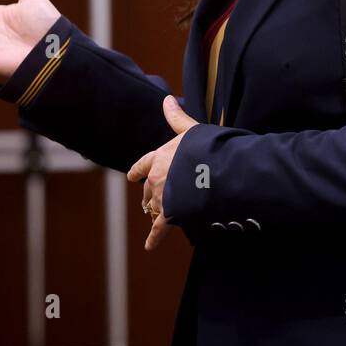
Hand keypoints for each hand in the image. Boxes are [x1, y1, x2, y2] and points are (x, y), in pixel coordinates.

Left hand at [127, 95, 199, 251]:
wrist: (212, 169)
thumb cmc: (205, 146)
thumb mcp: (192, 129)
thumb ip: (177, 118)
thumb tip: (166, 99)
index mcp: (160, 157)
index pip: (143, 165)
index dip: (138, 171)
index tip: (133, 177)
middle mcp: (157, 178)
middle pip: (147, 189)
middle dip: (148, 195)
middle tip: (148, 202)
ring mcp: (163, 197)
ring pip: (153, 207)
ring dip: (153, 212)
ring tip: (155, 218)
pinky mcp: (171, 214)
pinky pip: (160, 228)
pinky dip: (154, 238)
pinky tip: (149, 247)